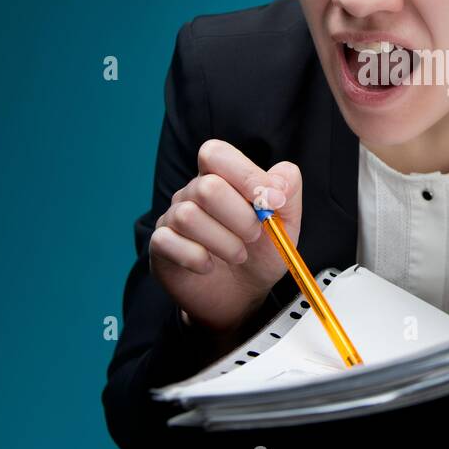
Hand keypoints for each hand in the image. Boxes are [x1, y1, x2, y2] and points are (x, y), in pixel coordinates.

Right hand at [149, 138, 301, 335]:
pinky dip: (196, 259)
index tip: (272, 201)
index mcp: (222, 177)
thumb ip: (288, 191)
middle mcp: (193, 192)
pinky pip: (168, 242)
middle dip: (241, 218)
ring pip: (188, 217)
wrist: (243, 295)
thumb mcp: (286, 221)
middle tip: (255, 236)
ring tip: (239, 255)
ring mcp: (173, 218)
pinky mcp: (161, 245)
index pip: (216, 154)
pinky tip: (209, 266)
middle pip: (206, 187)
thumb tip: (279, 180)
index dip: (246, 175)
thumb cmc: (260, 252)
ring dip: (224, 243)